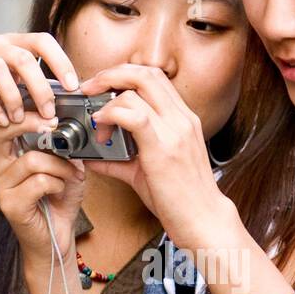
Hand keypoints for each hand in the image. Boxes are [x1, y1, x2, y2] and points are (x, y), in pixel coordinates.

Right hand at [0, 32, 79, 128]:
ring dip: (14, 98)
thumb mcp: (6, 71)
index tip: (73, 86)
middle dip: (40, 88)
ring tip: (19, 119)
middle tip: (49, 112)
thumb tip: (60, 98)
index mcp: (12, 42)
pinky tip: (0, 121)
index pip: (42, 41)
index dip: (61, 61)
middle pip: (23, 58)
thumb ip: (27, 79)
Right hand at [0, 107, 85, 267]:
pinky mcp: (9, 204)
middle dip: (32, 123)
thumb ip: (60, 144)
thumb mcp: (63, 164)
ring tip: (70, 176)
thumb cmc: (58, 200)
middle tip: (54, 124)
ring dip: (59, 166)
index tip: (44, 109)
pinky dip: (57, 184)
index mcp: (4, 153)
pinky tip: (59, 191)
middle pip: (3, 130)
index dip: (18, 109)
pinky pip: (38, 182)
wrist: (57, 237)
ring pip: (32, 160)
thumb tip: (66, 124)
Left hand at [77, 64, 228, 248]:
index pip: (153, 77)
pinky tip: (101, 128)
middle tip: (90, 89)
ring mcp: (175, 130)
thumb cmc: (181, 199)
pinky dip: (111, 115)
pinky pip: (133, 115)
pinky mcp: (163, 147)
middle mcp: (181, 118)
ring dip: (107, 98)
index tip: (103, 88)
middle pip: (145, 72)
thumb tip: (93, 158)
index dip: (124, 75)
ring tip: (96, 121)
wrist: (204, 221)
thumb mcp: (149, 172)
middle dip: (111, 74)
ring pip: (137, 87)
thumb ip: (121, 161)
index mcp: (182, 119)